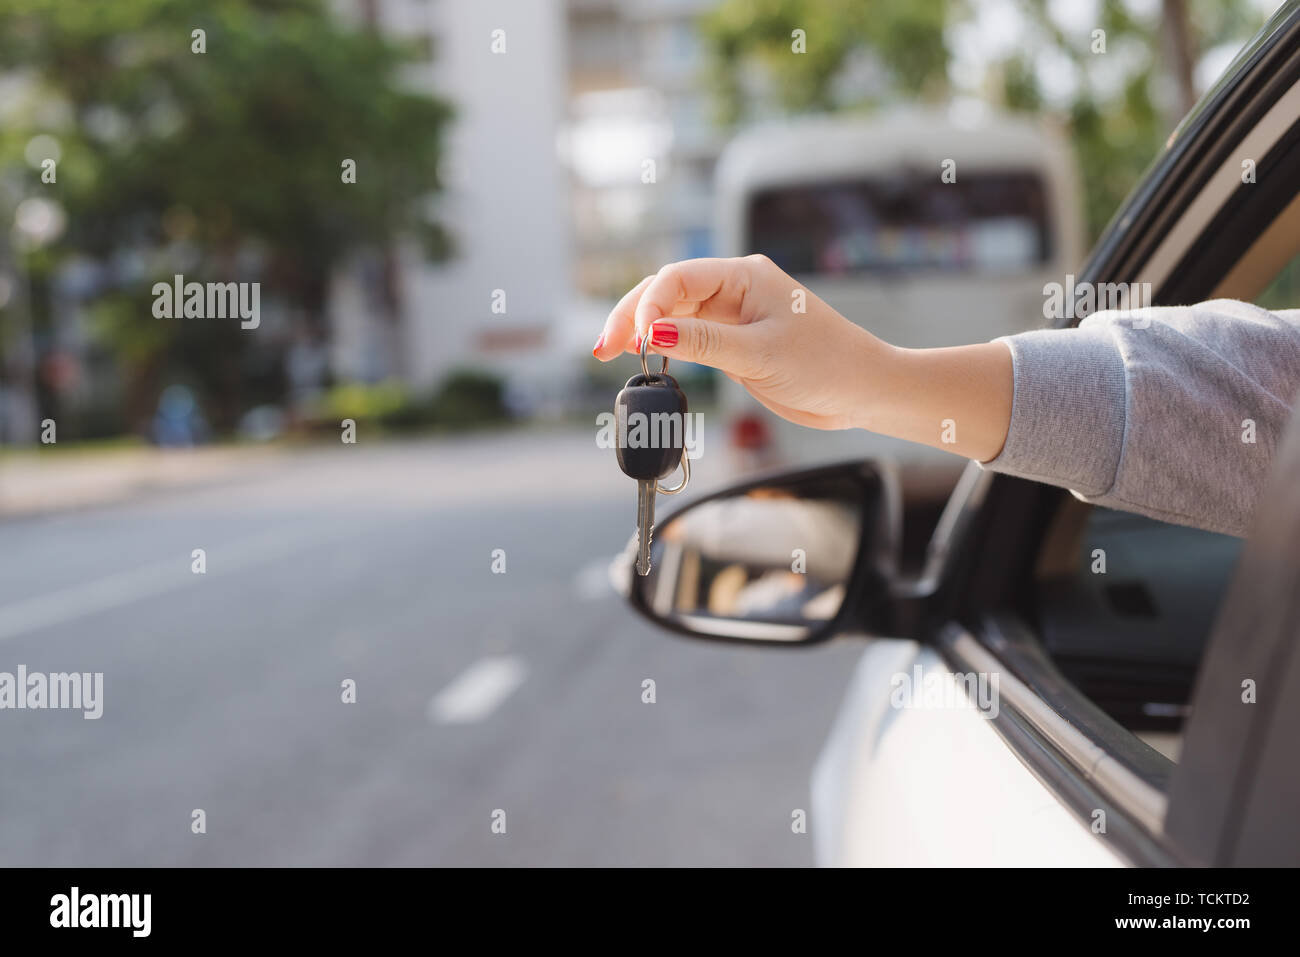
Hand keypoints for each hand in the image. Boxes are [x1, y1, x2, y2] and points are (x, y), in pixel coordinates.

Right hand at [591, 255, 1013, 460]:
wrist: (863, 390)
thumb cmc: (827, 364)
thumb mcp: (760, 355)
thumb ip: (705, 343)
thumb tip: (655, 334)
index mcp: (744, 276)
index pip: (678, 278)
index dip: (649, 305)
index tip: (638, 340)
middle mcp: (734, 289)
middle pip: (666, 292)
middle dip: (632, 316)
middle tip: (603, 348)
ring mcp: (733, 315)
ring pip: (673, 315)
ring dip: (642, 331)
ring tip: (610, 353)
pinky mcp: (734, 341)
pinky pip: (689, 337)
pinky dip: (664, 347)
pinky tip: (645, 360)